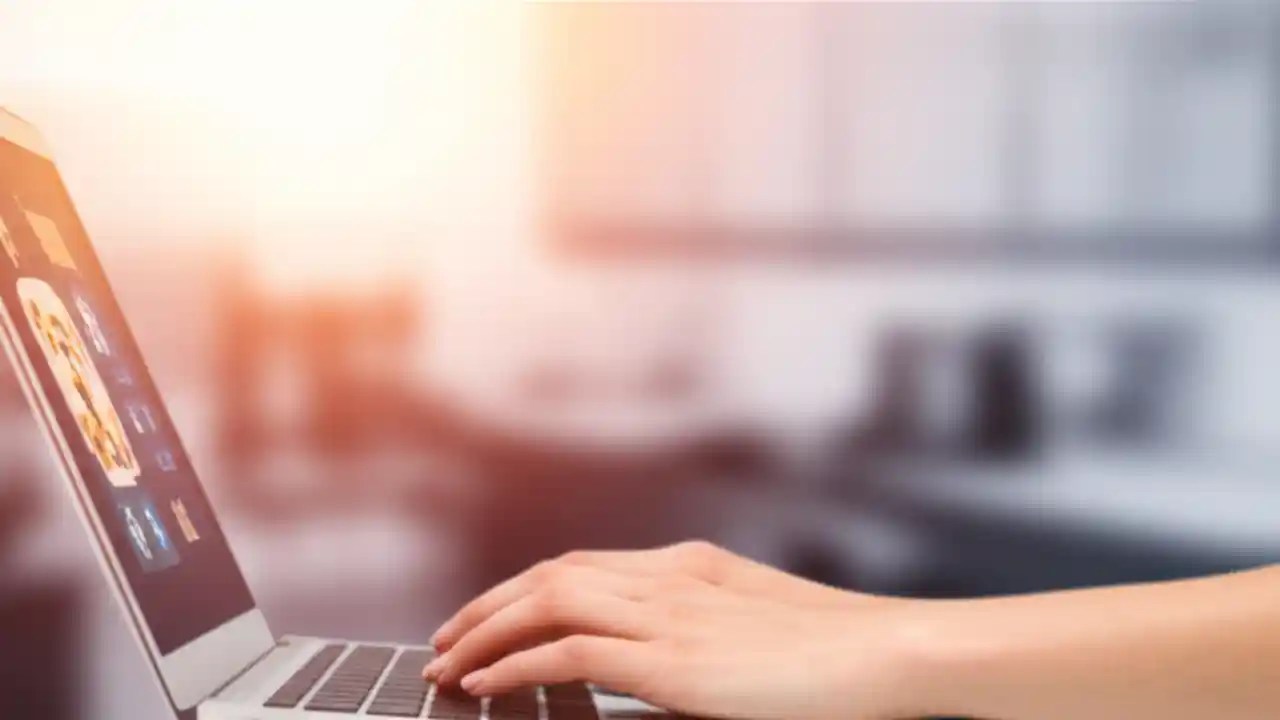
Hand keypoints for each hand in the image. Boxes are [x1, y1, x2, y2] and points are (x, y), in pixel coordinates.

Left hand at [432, 542, 859, 653]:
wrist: (889, 652)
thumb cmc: (838, 650)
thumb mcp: (760, 625)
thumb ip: (702, 629)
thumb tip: (654, 662)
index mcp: (690, 566)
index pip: (582, 567)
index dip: (523, 589)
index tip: (489, 615)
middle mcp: (669, 578)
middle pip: (550, 575)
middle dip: (488, 605)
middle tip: (446, 638)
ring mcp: (670, 615)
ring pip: (546, 603)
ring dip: (485, 632)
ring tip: (446, 664)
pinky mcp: (673, 662)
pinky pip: (568, 653)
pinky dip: (516, 664)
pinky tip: (486, 685)